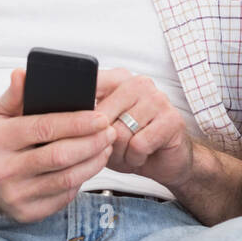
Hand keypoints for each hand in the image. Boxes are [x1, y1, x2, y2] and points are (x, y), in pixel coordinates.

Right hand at [0, 68, 115, 222]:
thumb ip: (15, 94)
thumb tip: (24, 73)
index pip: (44, 128)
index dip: (77, 122)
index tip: (101, 117)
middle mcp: (3, 170)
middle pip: (60, 156)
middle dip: (91, 142)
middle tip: (110, 131)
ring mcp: (15, 195)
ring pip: (66, 179)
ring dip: (93, 162)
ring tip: (106, 146)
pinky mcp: (27, 213)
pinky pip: (64, 196)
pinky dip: (82, 179)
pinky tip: (90, 165)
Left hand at [92, 68, 195, 188]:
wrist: (165, 161)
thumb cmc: (131, 143)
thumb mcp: (102, 130)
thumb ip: (87, 119)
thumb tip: (69, 118)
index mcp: (119, 79)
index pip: (91, 86)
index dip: (81, 113)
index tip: (81, 128)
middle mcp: (139, 83)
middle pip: (102, 117)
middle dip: (103, 142)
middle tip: (113, 149)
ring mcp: (157, 99)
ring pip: (120, 133)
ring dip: (121, 153)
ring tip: (129, 152)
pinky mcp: (172, 119)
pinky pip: (139, 144)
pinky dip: (136, 158)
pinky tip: (142, 156)